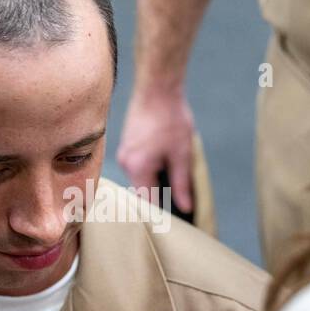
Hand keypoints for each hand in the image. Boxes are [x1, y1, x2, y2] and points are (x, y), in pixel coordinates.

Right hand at [116, 86, 195, 213]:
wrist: (157, 88)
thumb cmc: (170, 118)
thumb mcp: (182, 154)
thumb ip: (182, 184)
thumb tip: (185, 207)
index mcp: (138, 168)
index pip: (147, 202)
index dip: (161, 213)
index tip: (173, 222)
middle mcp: (126, 163)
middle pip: (142, 191)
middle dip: (159, 194)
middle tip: (180, 198)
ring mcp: (124, 153)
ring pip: (140, 177)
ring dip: (155, 178)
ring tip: (173, 169)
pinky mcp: (127, 145)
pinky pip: (137, 165)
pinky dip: (150, 167)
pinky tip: (163, 157)